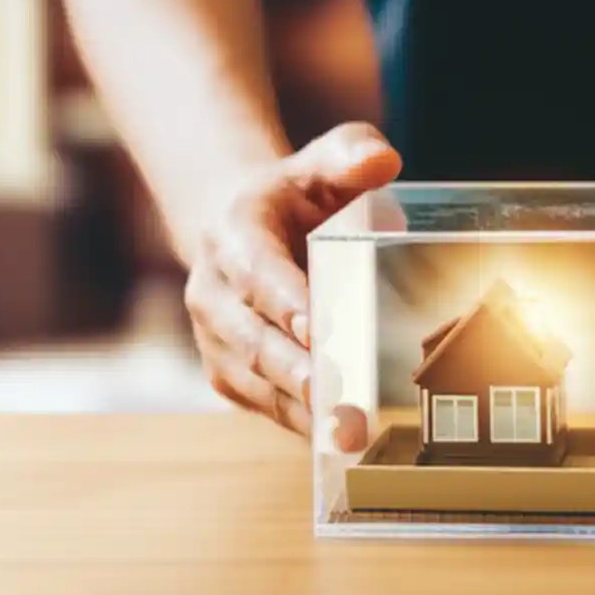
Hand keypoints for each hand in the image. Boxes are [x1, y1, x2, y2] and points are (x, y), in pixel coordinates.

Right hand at [184, 123, 400, 433]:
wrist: (236, 229)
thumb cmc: (294, 196)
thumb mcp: (320, 161)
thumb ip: (350, 152)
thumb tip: (382, 162)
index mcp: (233, 235)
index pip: (258, 271)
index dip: (285, 301)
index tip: (318, 328)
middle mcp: (212, 292)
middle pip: (253, 338)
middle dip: (296, 371)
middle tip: (339, 399)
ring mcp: (215, 338)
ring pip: (254, 380)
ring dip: (298, 410)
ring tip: (345, 434)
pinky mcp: (228, 373)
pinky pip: (262, 404)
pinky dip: (298, 424)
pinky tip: (337, 442)